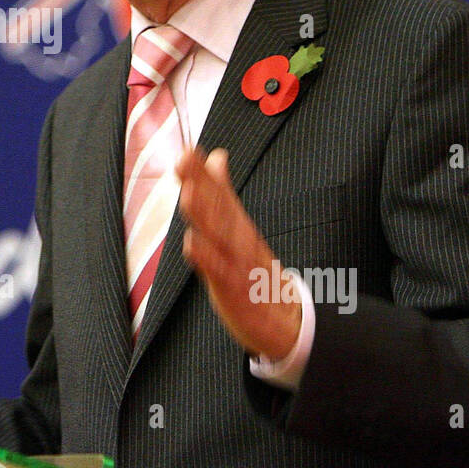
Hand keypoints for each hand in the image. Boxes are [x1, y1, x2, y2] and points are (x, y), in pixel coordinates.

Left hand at [175, 147, 300, 359]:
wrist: (284, 319)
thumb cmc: (253, 268)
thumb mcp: (239, 226)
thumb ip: (222, 190)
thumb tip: (216, 155)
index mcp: (236, 223)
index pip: (218, 192)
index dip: (201, 171)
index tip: (188, 148)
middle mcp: (237, 238)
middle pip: (217, 206)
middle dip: (200, 182)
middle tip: (185, 157)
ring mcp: (236, 262)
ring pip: (218, 235)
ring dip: (203, 213)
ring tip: (188, 192)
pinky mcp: (234, 288)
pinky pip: (218, 272)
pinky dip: (206, 258)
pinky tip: (191, 243)